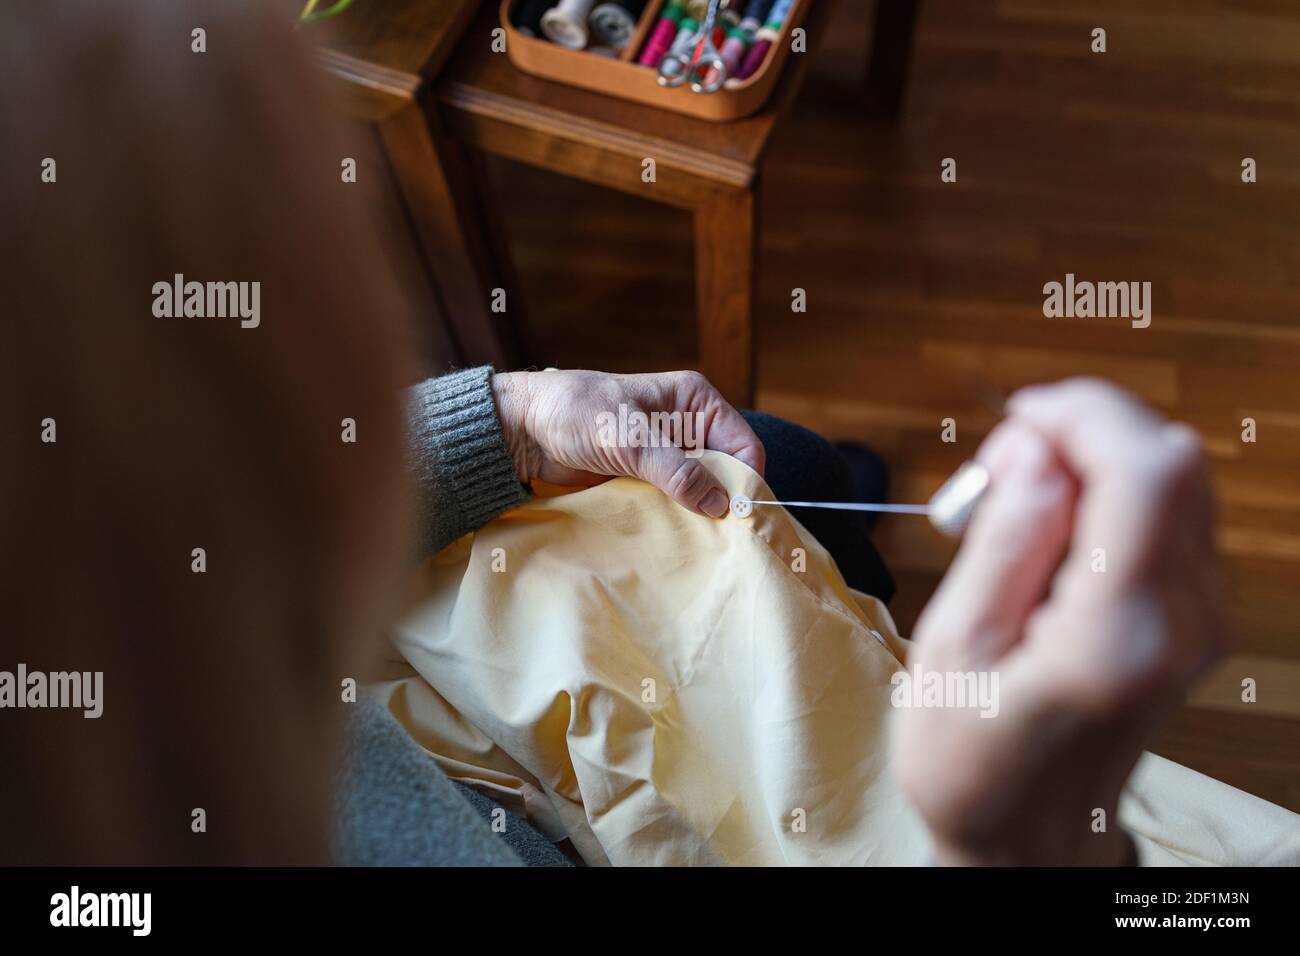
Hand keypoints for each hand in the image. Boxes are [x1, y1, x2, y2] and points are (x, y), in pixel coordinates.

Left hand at [491, 369, 764, 516]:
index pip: (743, 444)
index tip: (739, 515)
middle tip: (720, 535)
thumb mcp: (631, 440)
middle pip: (727, 471)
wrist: (526, 428)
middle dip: (724, 500)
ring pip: (702, 490)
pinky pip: (675, 501)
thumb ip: (676, 470)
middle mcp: (689, 426)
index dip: (746, 479)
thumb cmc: (578, 414)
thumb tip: (718, 504)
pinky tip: (677, 537)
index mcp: (695, 402)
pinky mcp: (648, 478)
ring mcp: (668, 455)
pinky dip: (677, 518)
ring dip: (699, 513)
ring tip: (700, 541)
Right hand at [892, 378, 1228, 864]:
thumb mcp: (951, 651)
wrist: (1028, 836)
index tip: (1014, 419)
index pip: (1145, 473)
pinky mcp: (1195, 621)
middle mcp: (1182, 624)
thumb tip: (1037, 452)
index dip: (1083, 416)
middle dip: (1085, 431)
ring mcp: (1201, 624)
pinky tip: (1053, 530)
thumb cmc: (970, 760)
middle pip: (1176, 462)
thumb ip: (1004, 543)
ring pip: (1177, 479)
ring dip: (1096, 461)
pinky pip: (1171, 516)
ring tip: (1017, 505)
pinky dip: (1112, 493)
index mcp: (1115, 635)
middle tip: (1003, 468)